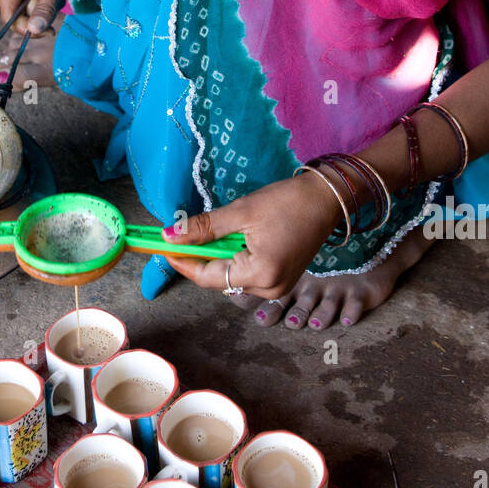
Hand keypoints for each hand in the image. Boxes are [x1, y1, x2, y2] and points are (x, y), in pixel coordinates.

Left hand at [162, 171, 340, 299]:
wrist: (326, 199)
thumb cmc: (288, 202)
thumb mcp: (242, 212)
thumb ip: (204, 227)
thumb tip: (170, 235)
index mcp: (261, 274)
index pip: (208, 277)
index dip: (183, 262)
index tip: (162, 248)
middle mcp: (270, 288)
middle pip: (219, 280)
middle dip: (198, 258)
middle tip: (178, 237)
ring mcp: (278, 287)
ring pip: (232, 277)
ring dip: (216, 257)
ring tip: (207, 234)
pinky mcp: (282, 278)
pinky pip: (247, 273)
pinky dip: (233, 258)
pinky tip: (230, 239)